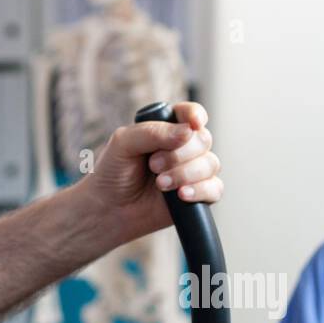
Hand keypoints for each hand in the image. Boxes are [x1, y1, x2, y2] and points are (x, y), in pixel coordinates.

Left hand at [74, 101, 222, 244]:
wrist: (108, 209)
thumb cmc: (113, 172)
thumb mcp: (123, 143)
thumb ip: (153, 132)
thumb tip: (188, 131)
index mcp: (167, 128)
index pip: (191, 114)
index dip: (196, 116)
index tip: (193, 124)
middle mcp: (183, 147)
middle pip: (203, 140)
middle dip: (179, 154)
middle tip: (153, 165)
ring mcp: (192, 171)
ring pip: (210, 164)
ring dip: (184, 174)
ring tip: (160, 184)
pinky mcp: (198, 195)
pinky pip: (215, 188)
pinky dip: (200, 190)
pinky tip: (181, 195)